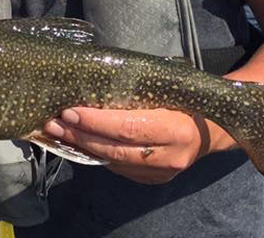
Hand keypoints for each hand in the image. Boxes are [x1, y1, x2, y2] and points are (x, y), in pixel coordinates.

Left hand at [43, 106, 213, 184]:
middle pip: (117, 149)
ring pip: (114, 162)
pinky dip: (96, 155)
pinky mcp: (154, 180)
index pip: (128, 127)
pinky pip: (119, 169)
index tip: (70, 111)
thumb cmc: (182, 100)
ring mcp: (163, 172)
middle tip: (54, 122)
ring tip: (59, 131)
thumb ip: (135, 91)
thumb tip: (90, 82)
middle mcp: (171, 155)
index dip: (96, 122)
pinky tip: (80, 141)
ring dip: (83, 146)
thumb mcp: (165, 89)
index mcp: (176, 128)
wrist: (209, 129)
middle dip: (81, 135)